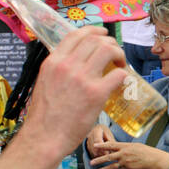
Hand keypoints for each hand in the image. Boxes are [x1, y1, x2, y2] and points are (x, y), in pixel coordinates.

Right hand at [22, 27, 126, 161]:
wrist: (44, 138)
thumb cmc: (44, 116)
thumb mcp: (44, 82)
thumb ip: (58, 70)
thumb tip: (75, 64)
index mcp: (53, 62)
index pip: (76, 34)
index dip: (94, 31)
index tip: (103, 35)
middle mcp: (67, 65)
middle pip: (95, 39)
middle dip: (110, 43)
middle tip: (115, 54)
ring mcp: (82, 78)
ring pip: (109, 50)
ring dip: (119, 54)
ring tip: (120, 64)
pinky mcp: (96, 93)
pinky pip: (118, 74)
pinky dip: (124, 75)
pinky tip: (122, 81)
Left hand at [89, 140, 168, 168]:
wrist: (153, 160)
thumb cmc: (146, 151)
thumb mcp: (135, 146)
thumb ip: (125, 148)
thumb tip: (118, 151)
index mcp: (125, 146)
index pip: (111, 145)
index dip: (102, 145)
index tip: (95, 146)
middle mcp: (123, 154)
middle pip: (108, 157)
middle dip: (99, 160)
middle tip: (91, 162)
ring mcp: (125, 162)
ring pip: (112, 166)